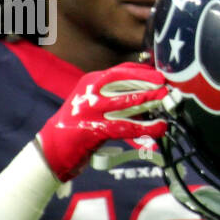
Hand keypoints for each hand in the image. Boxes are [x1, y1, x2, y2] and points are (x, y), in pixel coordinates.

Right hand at [36, 63, 168, 180]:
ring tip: (166, 102)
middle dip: (147, 82)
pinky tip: (160, 128)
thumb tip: (149, 96)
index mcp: (90, 82)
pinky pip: (125, 126)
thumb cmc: (79, 126)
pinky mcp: (93, 130)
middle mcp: (89, 92)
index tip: (159, 74)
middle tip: (166, 86)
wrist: (52, 149)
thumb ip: (115, 97)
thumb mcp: (92, 104)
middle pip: (123, 81)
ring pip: (126, 102)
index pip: (119, 70)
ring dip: (149, 101)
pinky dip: (145, 128)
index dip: (142, 71)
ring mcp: (90, 110)